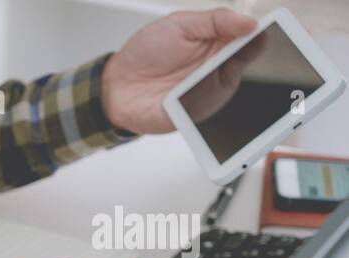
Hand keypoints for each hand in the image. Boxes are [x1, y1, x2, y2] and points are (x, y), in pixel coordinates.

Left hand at [103, 9, 257, 133]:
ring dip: (215, 78)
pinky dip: (199, 100)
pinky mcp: (194, 113)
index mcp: (220, 44)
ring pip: (227, 87)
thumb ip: (216, 20)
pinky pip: (205, 109)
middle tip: (224, 50)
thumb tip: (251, 23)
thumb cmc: (147, 52)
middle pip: (246, 65)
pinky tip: (185, 93)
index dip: (263, 35)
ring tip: (196, 72)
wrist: (117, 83)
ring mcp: (208, 93)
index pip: (252, 40)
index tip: (263, 30)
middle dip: (238, 57)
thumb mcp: (180, 24)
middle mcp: (219, 70)